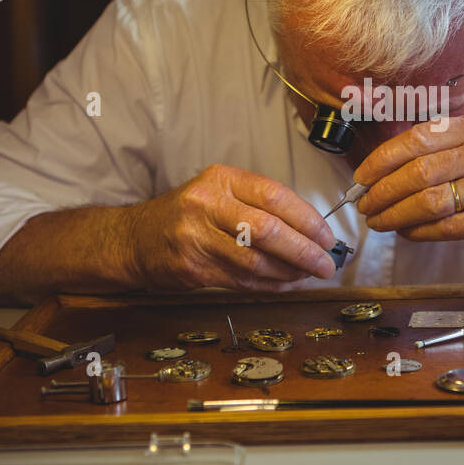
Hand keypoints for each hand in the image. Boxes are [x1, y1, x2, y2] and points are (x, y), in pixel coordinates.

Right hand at [127, 164, 336, 290]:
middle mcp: (206, 205)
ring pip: (255, 260)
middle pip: (267, 230)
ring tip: (309, 275)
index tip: (326, 236)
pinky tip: (286, 283)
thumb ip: (259, 204)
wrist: (137, 238)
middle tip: (325, 263)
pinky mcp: (192, 268)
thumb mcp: (220, 192)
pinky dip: (269, 285)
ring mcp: (196, 238)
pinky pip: (241, 280)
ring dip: (289, 273)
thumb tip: (311, 229)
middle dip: (303, 250)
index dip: (307, 219)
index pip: (274, 196)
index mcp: (221, 179)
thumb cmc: (188, 214)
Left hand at [352, 113, 463, 261]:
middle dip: (382, 190)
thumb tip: (383, 168)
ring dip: (395, 214)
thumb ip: (443, 150)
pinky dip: (418, 231)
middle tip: (364, 204)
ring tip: (379, 221)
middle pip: (419, 171)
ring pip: (429, 201)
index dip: (383, 158)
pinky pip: (446, 227)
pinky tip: (406, 232)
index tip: (362, 176)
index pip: (419, 138)